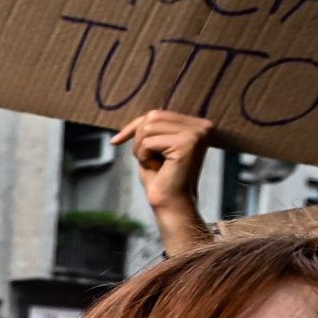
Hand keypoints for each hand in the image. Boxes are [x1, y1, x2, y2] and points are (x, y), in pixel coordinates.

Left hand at [111, 110, 214, 252]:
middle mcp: (202, 126)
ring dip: (141, 149)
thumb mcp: (153, 147)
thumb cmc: (160, 178)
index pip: (157, 114)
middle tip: (147, 160)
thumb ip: (151, 128)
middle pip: (152, 117)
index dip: (133, 127)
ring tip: (155, 164)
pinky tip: (158, 168)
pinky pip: (149, 142)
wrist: (170, 203)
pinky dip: (144, 156)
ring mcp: (196, 134)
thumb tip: (143, 114)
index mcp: (198, 125)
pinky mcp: (187, 143)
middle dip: (138, 140)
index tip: (115, 141)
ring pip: (148, 128)